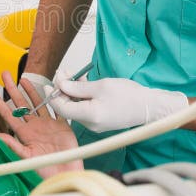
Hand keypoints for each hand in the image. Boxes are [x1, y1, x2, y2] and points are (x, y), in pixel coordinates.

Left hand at [0, 71, 81, 179]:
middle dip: (12, 88)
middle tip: (4, 74)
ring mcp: (47, 124)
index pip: (7, 113)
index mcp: (24, 133)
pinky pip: (56, 108)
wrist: (66, 173)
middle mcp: (34, 126)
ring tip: (22, 78)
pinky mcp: (61, 125)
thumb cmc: (46, 169)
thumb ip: (12, 144)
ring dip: (30, 91)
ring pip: (37, 103)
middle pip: (20, 103)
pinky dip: (53, 98)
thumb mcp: (26, 157)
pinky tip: (48, 88)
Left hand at [49, 72, 188, 131]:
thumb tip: (60, 84)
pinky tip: (81, 82)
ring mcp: (94, 124)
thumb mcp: (101, 86)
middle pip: (67, 107)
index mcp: (89, 116)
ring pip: (75, 106)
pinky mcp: (99, 120)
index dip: (52, 95)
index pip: (61, 108)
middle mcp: (90, 124)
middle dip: (62, 89)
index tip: (46, 82)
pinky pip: (84, 108)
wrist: (149, 106)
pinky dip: (80, 96)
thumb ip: (78, 87)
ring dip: (71, 91)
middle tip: (63, 72)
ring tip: (72, 73)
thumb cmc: (129, 95)